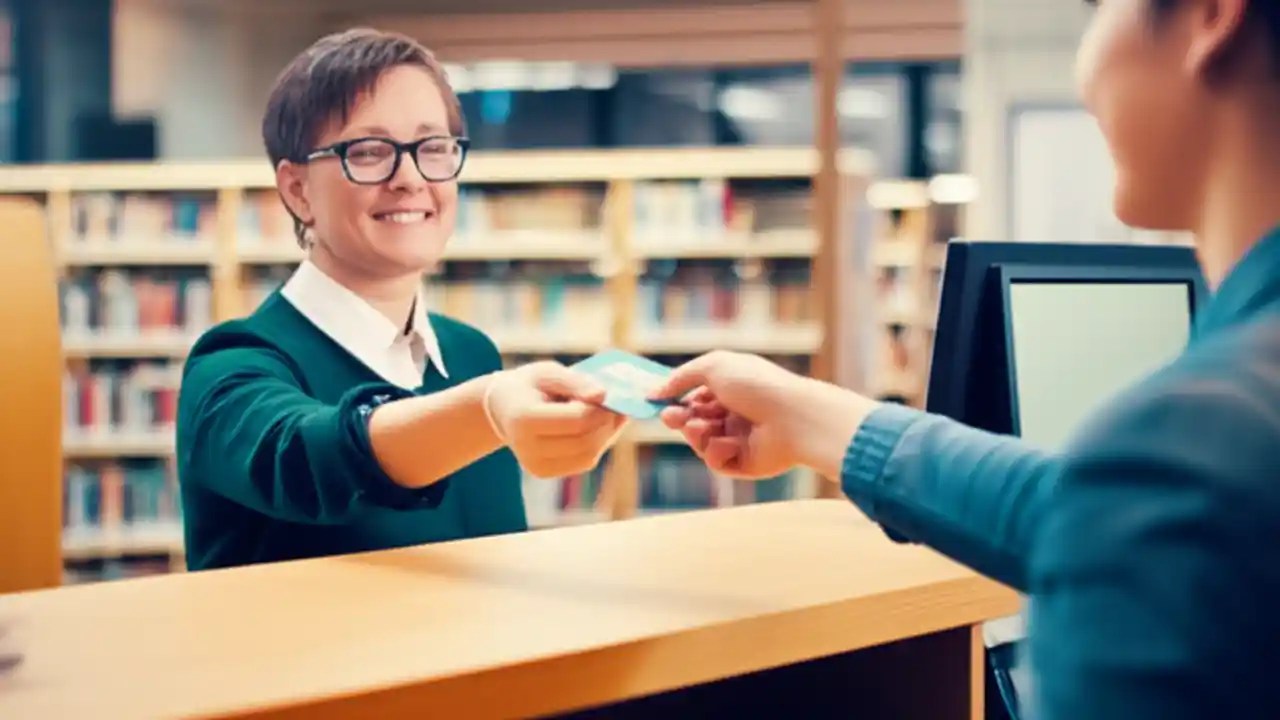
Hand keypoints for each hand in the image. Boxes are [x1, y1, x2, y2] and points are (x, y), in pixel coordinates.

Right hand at [485, 361, 627, 477]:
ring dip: (606, 436)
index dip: (601, 410)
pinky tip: (594, 429)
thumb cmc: (530, 385)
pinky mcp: (542, 472)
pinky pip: (583, 463)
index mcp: (524, 417)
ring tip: (607, 416)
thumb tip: (603, 395)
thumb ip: (576, 382)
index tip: (609, 396)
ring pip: (588, 456)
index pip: (578, 420)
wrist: (503, 407)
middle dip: (607, 424)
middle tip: (616, 407)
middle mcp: (526, 447)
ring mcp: (533, 464)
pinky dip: (596, 446)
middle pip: (586, 441)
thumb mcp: (549, 372)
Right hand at [647, 350, 876, 479]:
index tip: (657, 401)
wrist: (792, 418)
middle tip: (669, 417)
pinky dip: (717, 452)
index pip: (696, 396)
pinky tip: (729, 444)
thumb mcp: (713, 367)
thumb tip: (654, 391)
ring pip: (701, 441)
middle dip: (679, 418)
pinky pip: (717, 461)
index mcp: (732, 389)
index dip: (677, 399)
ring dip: (696, 434)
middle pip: (694, 420)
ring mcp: (740, 439)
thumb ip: (680, 377)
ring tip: (702, 428)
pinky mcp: (744, 463)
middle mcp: (735, 413)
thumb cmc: (756, 385)